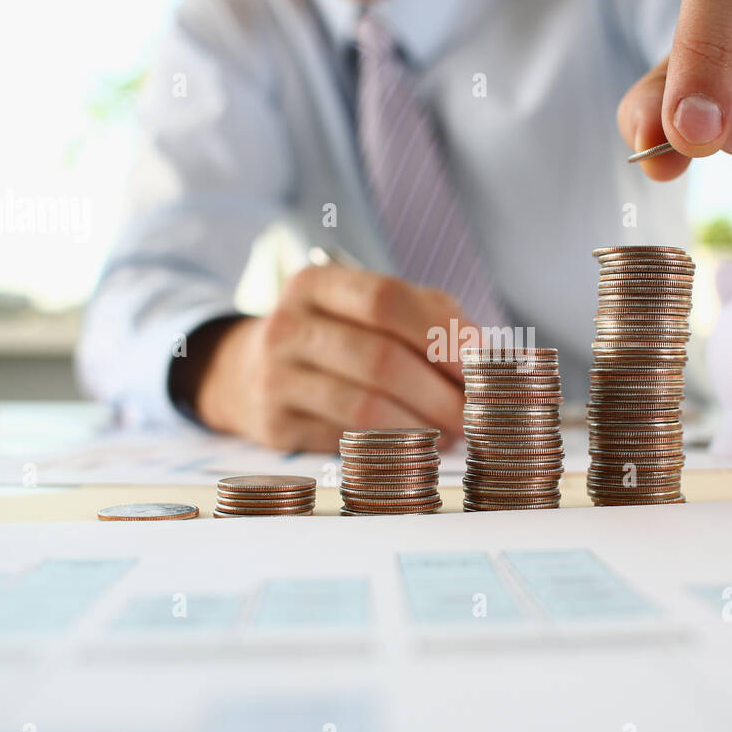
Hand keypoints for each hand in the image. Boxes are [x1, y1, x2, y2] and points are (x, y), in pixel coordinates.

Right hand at [188, 266, 469, 449]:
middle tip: (474, 416)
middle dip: (440, 393)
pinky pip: (346, 442)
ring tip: (452, 435)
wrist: (245, 372)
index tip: (480, 366)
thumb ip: (431, 318)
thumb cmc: (335, 335)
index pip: (386, 299)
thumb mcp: (370, 309)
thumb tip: (486, 358)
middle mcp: (288, 325)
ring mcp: (275, 377)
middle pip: (380, 360)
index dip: (440, 334)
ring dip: (422, 428)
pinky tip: (416, 448)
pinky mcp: (274, 424)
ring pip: (364, 409)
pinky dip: (392, 448)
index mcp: (317, 283)